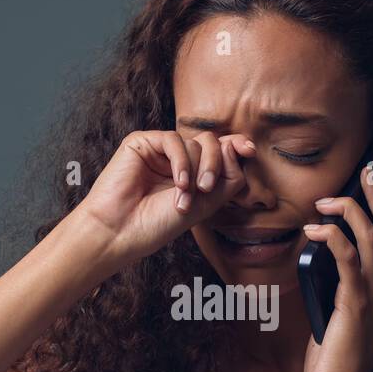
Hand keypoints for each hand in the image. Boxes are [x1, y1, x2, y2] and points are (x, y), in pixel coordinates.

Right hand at [72, 129, 254, 268]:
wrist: (122, 232)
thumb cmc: (157, 224)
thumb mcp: (205, 205)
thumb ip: (227, 178)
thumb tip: (238, 147)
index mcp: (191, 172)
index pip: (219, 151)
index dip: (236, 146)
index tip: (250, 150)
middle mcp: (176, 159)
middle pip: (211, 144)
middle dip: (215, 165)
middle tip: (206, 190)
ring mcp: (158, 150)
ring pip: (195, 142)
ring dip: (196, 172)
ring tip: (183, 199)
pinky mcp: (141, 143)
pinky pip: (173, 140)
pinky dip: (181, 162)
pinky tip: (178, 184)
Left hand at [301, 165, 372, 371]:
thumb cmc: (337, 359)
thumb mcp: (346, 317)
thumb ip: (346, 291)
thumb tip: (335, 268)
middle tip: (366, 172)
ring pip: (370, 237)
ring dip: (348, 211)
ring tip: (325, 201)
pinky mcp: (355, 303)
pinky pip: (347, 259)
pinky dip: (333, 238)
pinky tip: (315, 230)